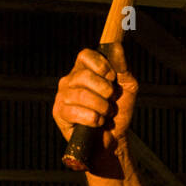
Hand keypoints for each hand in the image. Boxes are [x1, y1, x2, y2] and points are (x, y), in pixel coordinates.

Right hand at [52, 44, 137, 159]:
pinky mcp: (59, 113)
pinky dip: (92, 118)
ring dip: (101, 106)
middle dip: (104, 90)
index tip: (112, 77)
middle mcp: (70, 80)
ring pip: (81, 95)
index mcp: (84, 69)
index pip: (85, 55)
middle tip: (111, 100)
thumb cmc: (118, 111)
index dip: (100, 65)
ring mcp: (62, 96)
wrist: (114, 138)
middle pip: (83, 75)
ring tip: (106, 113)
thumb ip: (123, 67)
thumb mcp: (127, 87)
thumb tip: (116, 47)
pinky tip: (97, 122)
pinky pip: (74, 111)